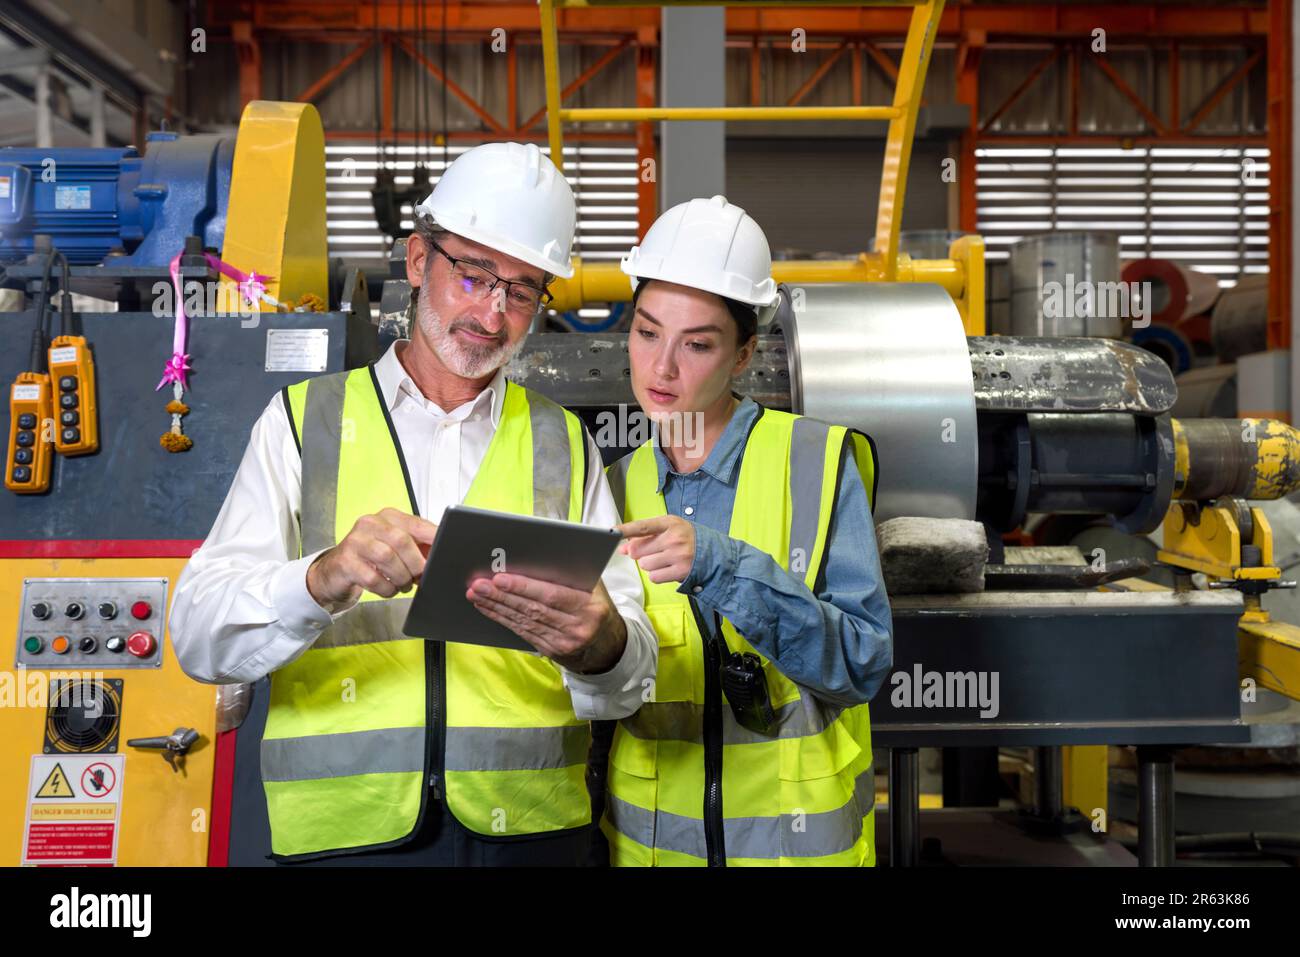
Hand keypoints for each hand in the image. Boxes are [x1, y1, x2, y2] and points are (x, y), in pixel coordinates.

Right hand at [306, 507, 438, 612]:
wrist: (335, 571)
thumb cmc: (371, 557)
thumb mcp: (395, 547)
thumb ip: (419, 547)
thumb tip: (443, 555)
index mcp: (388, 516)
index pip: (416, 524)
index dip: (433, 538)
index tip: (446, 550)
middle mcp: (370, 523)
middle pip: (401, 540)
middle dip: (416, 563)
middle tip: (420, 576)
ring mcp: (355, 541)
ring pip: (387, 557)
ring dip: (401, 576)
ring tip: (403, 584)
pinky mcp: (345, 561)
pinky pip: (373, 578)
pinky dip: (386, 588)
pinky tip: (388, 589)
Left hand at [467, 575, 626, 673]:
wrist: (608, 645)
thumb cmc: (596, 606)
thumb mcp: (595, 588)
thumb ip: (573, 573)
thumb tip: (540, 553)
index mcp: (589, 608)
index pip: (552, 596)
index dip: (524, 587)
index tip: (501, 578)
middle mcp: (576, 628)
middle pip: (532, 609)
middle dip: (502, 596)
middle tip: (479, 584)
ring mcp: (562, 642)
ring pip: (523, 621)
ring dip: (497, 607)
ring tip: (477, 594)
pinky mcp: (550, 650)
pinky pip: (522, 632)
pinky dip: (502, 619)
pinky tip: (488, 608)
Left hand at [617, 515, 695, 584]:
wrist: (715, 553)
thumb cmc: (688, 539)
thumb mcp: (670, 529)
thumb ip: (646, 536)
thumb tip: (622, 548)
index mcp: (670, 523)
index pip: (643, 526)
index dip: (626, 530)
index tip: (612, 532)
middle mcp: (674, 538)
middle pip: (638, 550)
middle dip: (640, 553)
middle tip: (653, 551)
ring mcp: (678, 555)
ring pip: (645, 565)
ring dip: (650, 565)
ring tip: (664, 560)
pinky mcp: (680, 571)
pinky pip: (654, 577)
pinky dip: (657, 575)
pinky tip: (667, 569)